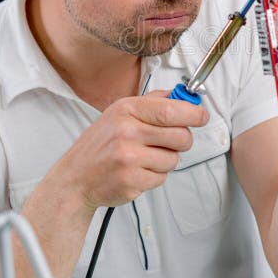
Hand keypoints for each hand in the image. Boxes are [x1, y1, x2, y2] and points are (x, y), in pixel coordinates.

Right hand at [51, 90, 208, 208]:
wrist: (75, 177)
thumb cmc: (101, 144)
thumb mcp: (120, 113)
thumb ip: (153, 102)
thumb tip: (186, 95)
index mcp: (127, 110)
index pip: (171, 110)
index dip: (193, 114)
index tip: (202, 116)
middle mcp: (127, 132)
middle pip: (181, 136)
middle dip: (183, 141)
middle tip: (169, 141)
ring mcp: (128, 158)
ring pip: (174, 159)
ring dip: (165, 160)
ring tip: (144, 158)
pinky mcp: (131, 181)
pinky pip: (162, 178)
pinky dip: (154, 176)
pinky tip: (137, 171)